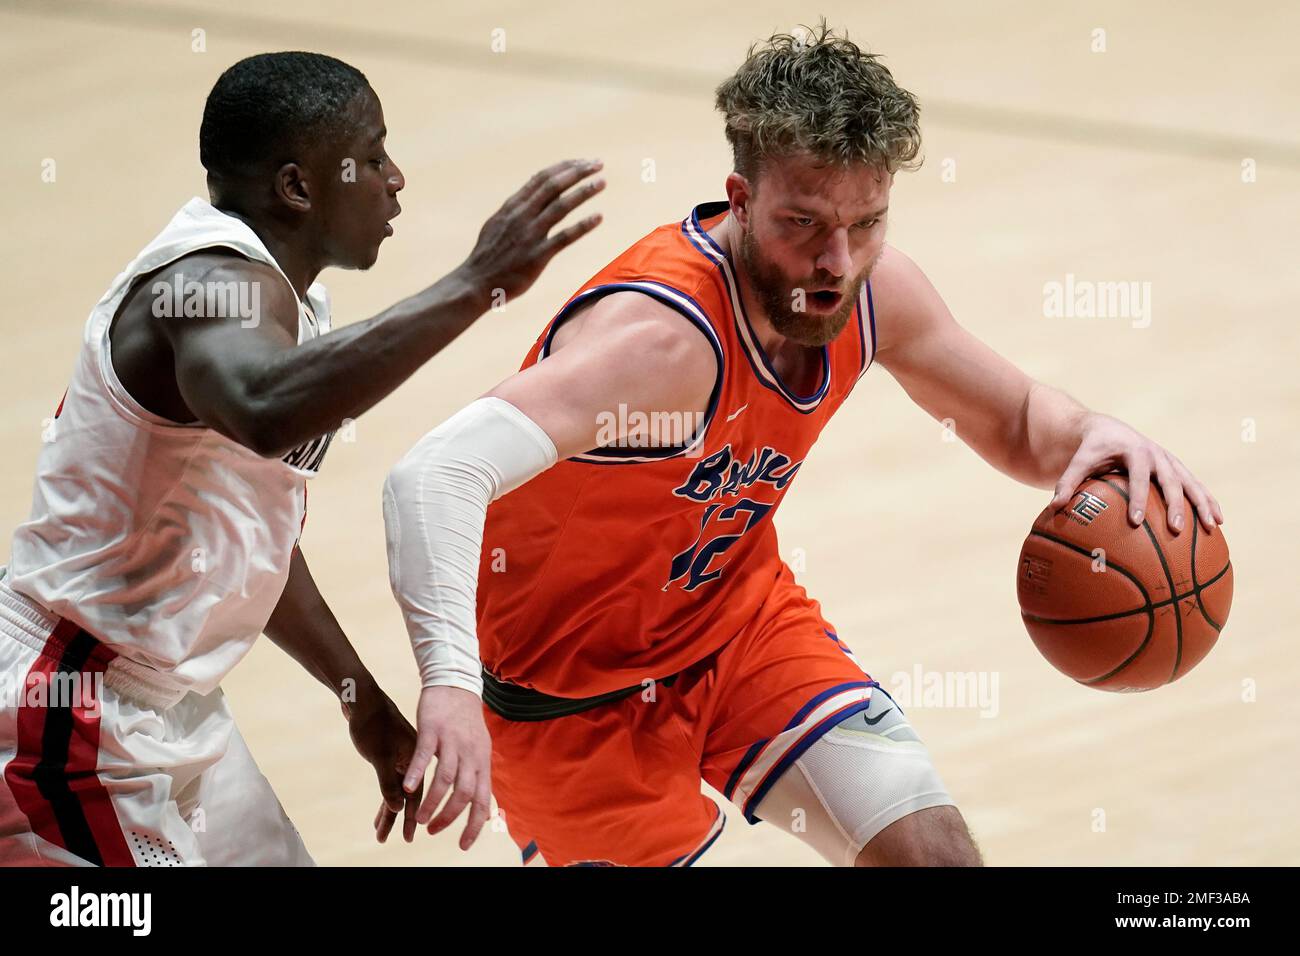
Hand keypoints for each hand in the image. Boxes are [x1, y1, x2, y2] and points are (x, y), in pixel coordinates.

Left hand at [342, 685, 420, 843]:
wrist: (362, 698)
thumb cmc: (371, 724)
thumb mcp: (379, 756)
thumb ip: (388, 783)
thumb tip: (397, 808)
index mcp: (416, 758)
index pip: (416, 794)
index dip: (412, 817)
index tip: (410, 837)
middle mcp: (412, 759)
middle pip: (406, 795)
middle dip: (397, 819)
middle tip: (390, 840)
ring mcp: (400, 757)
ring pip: (396, 790)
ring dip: (387, 810)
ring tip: (379, 831)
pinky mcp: (389, 754)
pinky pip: (389, 782)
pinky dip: (385, 796)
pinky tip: (381, 806)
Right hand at [402, 685, 492, 850]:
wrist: (455, 684)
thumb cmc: (465, 722)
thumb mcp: (480, 751)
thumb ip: (480, 780)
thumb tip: (486, 812)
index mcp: (481, 762)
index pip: (482, 800)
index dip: (474, 825)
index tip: (463, 846)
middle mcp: (470, 754)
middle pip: (464, 793)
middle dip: (449, 817)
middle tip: (433, 831)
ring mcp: (451, 741)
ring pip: (445, 778)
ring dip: (432, 802)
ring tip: (419, 819)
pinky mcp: (433, 730)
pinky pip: (424, 755)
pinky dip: (416, 773)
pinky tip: (408, 788)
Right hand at [459, 159, 604, 305]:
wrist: (475, 284)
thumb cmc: (488, 257)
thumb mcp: (497, 224)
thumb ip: (515, 209)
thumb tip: (529, 192)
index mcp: (512, 207)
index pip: (541, 178)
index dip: (564, 167)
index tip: (582, 161)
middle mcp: (521, 216)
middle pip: (553, 186)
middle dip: (577, 171)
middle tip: (598, 163)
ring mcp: (530, 235)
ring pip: (561, 206)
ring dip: (583, 192)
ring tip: (601, 182)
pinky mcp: (537, 256)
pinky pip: (564, 237)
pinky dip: (583, 225)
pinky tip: (599, 217)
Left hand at [1046, 412, 1223, 532]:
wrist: (1107, 430)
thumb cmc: (1091, 449)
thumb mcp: (1078, 461)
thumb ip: (1067, 481)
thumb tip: (1054, 507)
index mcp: (1133, 450)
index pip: (1137, 476)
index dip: (1138, 498)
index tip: (1136, 521)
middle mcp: (1156, 454)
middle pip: (1169, 479)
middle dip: (1174, 505)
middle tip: (1175, 529)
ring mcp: (1169, 460)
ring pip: (1190, 482)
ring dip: (1202, 503)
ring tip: (1212, 526)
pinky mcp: (1176, 468)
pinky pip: (1195, 485)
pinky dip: (1208, 501)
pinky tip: (1218, 521)